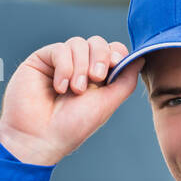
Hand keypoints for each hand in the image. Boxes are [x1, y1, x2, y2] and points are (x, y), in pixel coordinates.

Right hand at [0, 35, 144, 165]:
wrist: (39, 138)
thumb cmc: (72, 127)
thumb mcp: (107, 104)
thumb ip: (125, 81)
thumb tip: (141, 58)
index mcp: (98, 79)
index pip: (112, 52)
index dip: (117, 53)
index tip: (116, 64)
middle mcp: (79, 68)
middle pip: (97, 43)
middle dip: (100, 57)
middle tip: (96, 78)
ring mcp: (60, 63)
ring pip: (78, 43)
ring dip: (80, 66)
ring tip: (75, 90)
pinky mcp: (42, 60)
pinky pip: (59, 49)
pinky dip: (64, 67)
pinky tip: (60, 87)